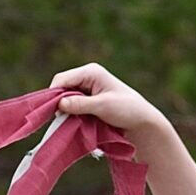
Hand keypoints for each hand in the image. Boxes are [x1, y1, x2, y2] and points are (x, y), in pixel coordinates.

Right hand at [50, 63, 176, 143]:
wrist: (142, 122)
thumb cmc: (127, 110)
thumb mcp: (103, 106)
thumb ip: (80, 104)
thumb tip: (59, 104)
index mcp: (91, 72)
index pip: (62, 79)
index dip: (54, 94)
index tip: (53, 112)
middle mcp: (86, 77)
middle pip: (61, 88)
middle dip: (59, 104)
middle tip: (62, 120)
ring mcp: (86, 89)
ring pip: (65, 99)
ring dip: (66, 111)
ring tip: (71, 122)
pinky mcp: (87, 101)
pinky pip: (71, 106)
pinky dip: (71, 115)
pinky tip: (75, 122)